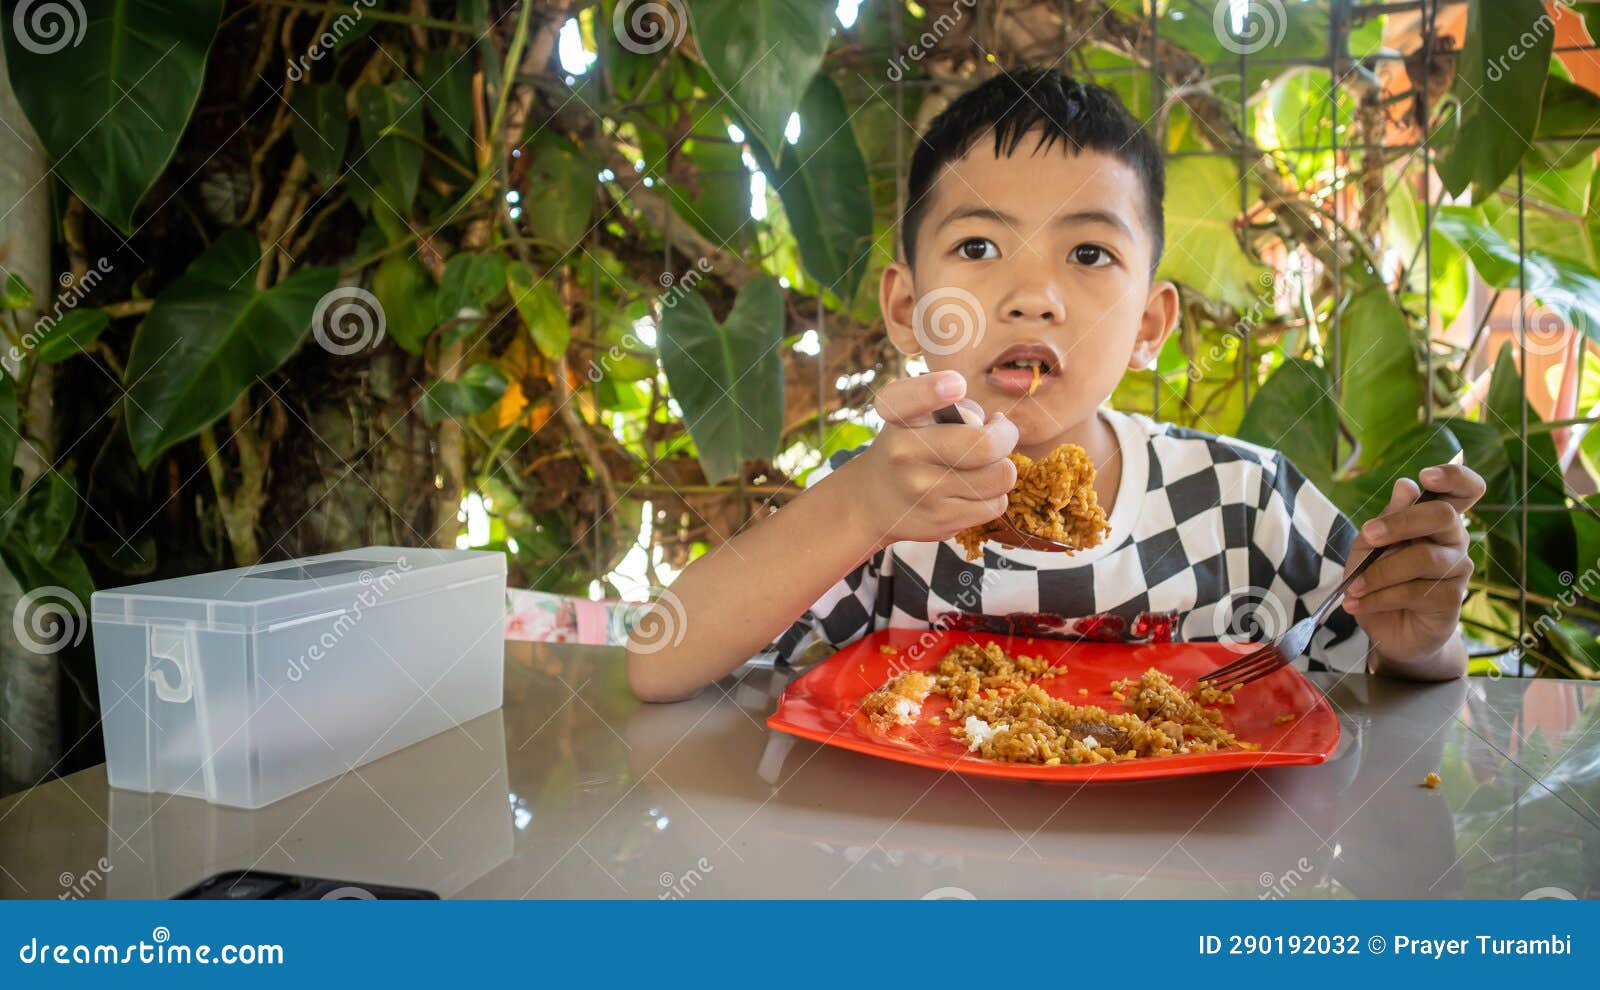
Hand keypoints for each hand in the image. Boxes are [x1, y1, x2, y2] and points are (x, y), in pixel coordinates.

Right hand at [847, 370, 1018, 550]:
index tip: (955, 384)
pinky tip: (974, 489)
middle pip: (986, 444)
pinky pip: (996, 505)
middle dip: (1006, 435)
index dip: (933, 389)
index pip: (909, 398)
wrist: (872, 499)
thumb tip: (997, 426)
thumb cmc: (909, 446)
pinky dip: (993, 495)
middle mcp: (904, 452)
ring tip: (984, 464)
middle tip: (1001, 432)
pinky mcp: (940, 520)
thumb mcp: (914, 416)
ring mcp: (923, 489)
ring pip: (1000, 476)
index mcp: (898, 416)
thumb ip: (952, 409)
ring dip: (1001, 468)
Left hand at [1343, 464, 1484, 664]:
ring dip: (1379, 572)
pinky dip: (1379, 597)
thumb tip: (1406, 485)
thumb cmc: (1380, 578)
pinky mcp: (1451, 600)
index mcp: (1437, 519)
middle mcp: (1455, 540)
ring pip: (1423, 558)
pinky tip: (1358, 604)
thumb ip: (1387, 518)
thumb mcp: (1370, 545)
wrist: (1387, 628)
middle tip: (1368, 535)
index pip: (1465, 490)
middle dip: (1400, 522)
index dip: (1454, 477)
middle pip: (1442, 516)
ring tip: (1352, 587)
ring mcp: (1457, 570)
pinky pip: (1414, 591)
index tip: (1426, 475)